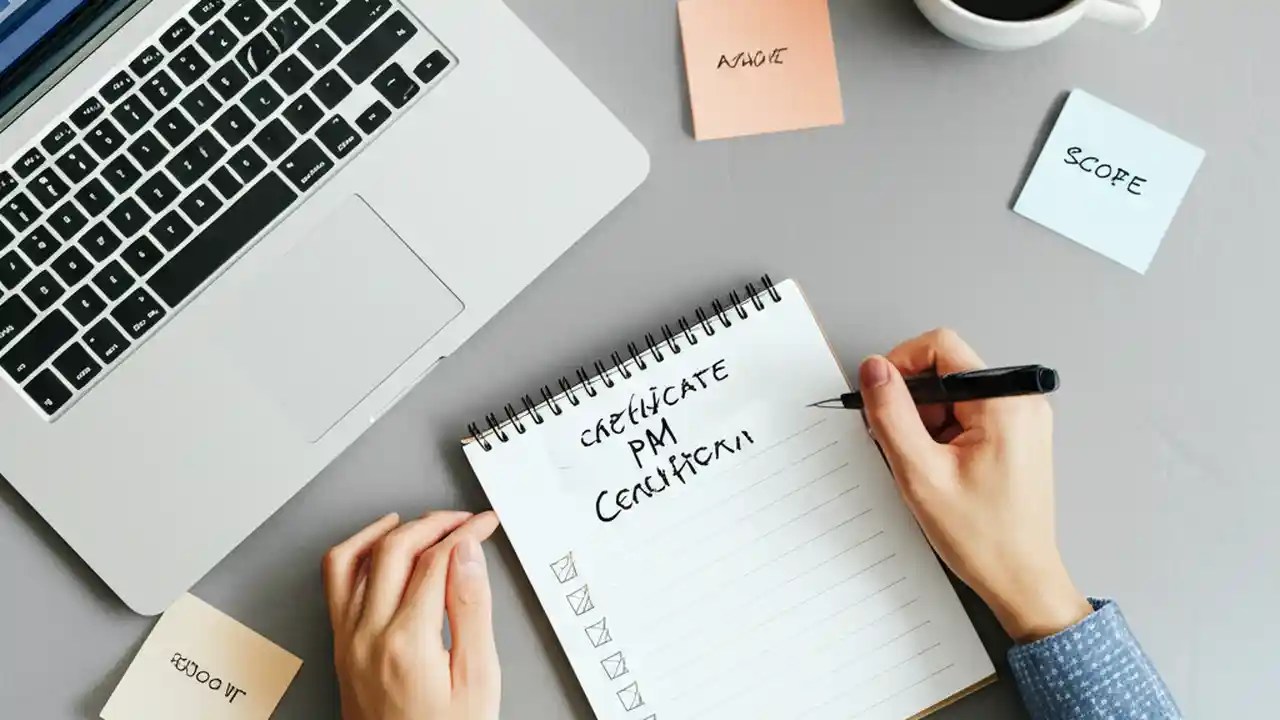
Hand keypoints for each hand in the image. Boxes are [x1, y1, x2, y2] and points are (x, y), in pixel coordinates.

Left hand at [324, 510, 501, 719]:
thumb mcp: (478, 679)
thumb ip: (472, 610)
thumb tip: (467, 555)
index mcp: (407, 641)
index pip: (437, 560)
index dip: (465, 532)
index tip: (484, 524)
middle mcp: (368, 635)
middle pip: (396, 549)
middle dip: (434, 524)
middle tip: (463, 521)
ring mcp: (348, 640)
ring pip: (354, 558)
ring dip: (389, 531)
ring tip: (419, 524)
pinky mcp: (340, 647)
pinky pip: (337, 584)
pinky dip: (358, 554)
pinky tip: (379, 549)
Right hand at [859, 329, 1090, 642]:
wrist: (1021, 579)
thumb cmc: (983, 538)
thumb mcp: (920, 474)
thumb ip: (892, 414)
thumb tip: (874, 369)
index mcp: (1005, 404)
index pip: (941, 347)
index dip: (901, 364)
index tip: (881, 396)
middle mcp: (1022, 402)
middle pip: (946, 371)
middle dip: (914, 403)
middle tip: (906, 447)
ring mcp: (1023, 418)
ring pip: (954, 395)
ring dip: (928, 422)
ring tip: (929, 467)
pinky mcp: (1017, 434)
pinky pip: (968, 414)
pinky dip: (944, 434)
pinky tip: (942, 469)